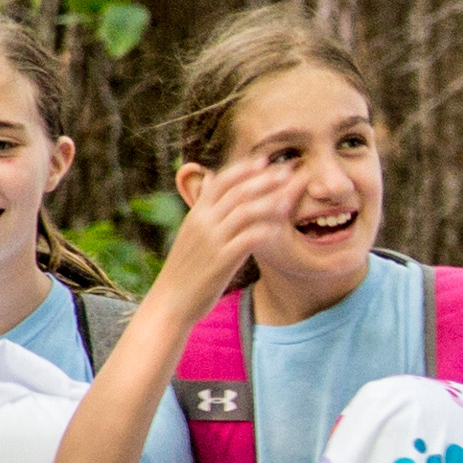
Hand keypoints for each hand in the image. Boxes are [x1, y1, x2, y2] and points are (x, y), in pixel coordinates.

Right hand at [158, 155, 307, 308]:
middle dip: (264, 179)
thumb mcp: (190, 231)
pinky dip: (267, 229)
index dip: (244, 168)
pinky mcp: (222, 261)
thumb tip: (209, 178)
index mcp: (196, 214)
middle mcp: (203, 223)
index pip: (221, 181)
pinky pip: (249, 238)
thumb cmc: (185, 269)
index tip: (265, 160)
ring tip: (291, 196)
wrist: (171, 302)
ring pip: (245, 211)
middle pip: (237, 191)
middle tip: (287, 171)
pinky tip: (282, 227)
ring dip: (271, 200)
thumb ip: (203, 205)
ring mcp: (212, 241)